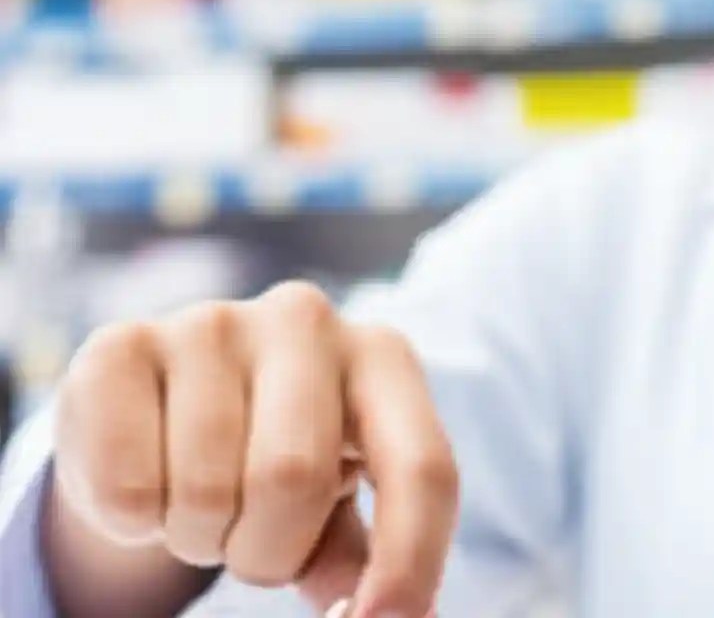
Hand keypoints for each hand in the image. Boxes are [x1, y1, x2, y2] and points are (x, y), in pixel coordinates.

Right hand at [53, 281, 458, 617]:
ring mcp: (212, 322)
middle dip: (269, 548)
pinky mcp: (119, 343)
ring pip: (208, 490)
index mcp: (383, 358)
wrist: (157, 416)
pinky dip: (134, 521)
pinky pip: (128, 486)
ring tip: (201, 503)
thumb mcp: (338, 508)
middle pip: (296, 479)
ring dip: (200, 536)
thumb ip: (375, 564)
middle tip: (250, 537)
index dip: (409, 560)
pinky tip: (147, 478)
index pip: (422, 467)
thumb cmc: (270, 465)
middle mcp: (307, 320)